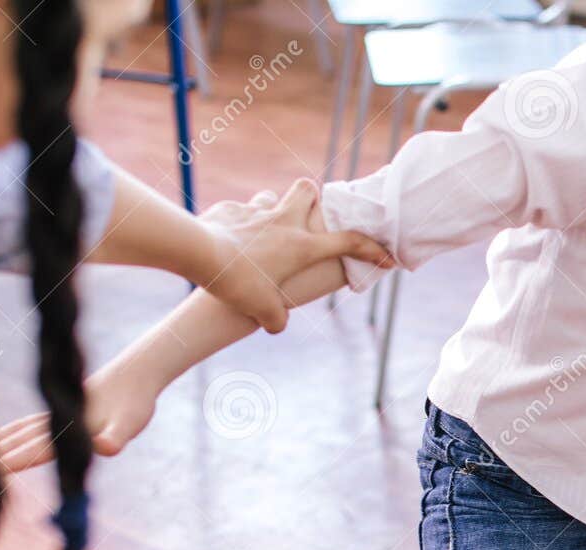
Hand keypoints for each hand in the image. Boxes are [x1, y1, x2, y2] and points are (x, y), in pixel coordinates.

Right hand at [0, 366, 156, 472]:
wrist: (134, 374)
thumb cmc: (134, 403)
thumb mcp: (129, 424)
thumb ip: (116, 437)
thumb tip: (107, 447)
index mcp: (69, 431)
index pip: (35, 452)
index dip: (13, 463)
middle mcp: (57, 423)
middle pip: (22, 444)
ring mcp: (57, 416)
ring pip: (21, 433)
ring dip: (1, 444)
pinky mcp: (62, 411)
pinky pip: (30, 424)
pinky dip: (14, 431)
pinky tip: (6, 436)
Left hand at [193, 178, 392, 333]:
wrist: (198, 253)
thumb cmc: (238, 282)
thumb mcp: (263, 313)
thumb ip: (277, 319)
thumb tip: (277, 323)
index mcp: (301, 246)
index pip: (348, 242)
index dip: (372, 249)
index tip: (387, 257)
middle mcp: (283, 221)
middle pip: (308, 190)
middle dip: (314, 198)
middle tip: (308, 217)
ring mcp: (255, 211)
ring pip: (271, 196)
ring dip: (272, 208)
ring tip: (265, 230)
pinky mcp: (229, 210)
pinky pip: (238, 209)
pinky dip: (238, 222)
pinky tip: (230, 239)